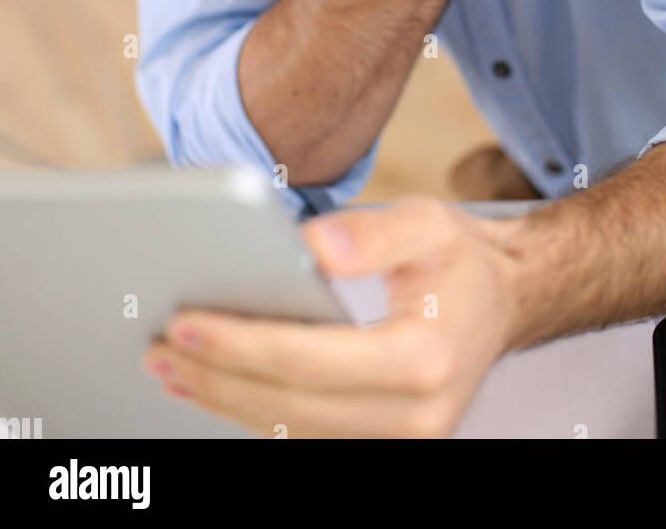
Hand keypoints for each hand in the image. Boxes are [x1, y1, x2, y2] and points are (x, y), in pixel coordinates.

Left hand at [142, 197, 522, 438]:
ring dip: (225, 401)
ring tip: (171, 368)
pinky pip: (305, 436)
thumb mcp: (429, 222)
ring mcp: (399, 440)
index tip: (185, 322)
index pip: (310, 360)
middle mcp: (415, 416)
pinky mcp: (383, 444)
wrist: (506, 301)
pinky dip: (255, 412)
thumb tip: (311, 248)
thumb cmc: (461, 261)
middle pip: (290, 406)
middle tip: (159, 347)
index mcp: (423, 359)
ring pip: (291, 431)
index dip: (240, 344)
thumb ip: (372, 234)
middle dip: (217, 377)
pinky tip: (216, 384)